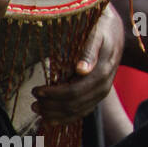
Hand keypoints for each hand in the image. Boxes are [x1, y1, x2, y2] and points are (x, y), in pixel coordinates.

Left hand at [33, 4, 124, 122]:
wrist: (114, 28)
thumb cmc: (101, 27)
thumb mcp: (95, 33)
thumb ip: (89, 51)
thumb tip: (81, 70)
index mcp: (103, 71)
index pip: (76, 91)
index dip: (54, 94)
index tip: (36, 90)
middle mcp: (105, 84)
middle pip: (76, 104)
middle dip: (53, 106)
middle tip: (33, 102)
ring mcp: (103, 90)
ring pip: (80, 110)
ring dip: (57, 114)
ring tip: (38, 109)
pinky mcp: (99, 92)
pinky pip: (84, 110)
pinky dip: (67, 117)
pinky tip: (52, 118)